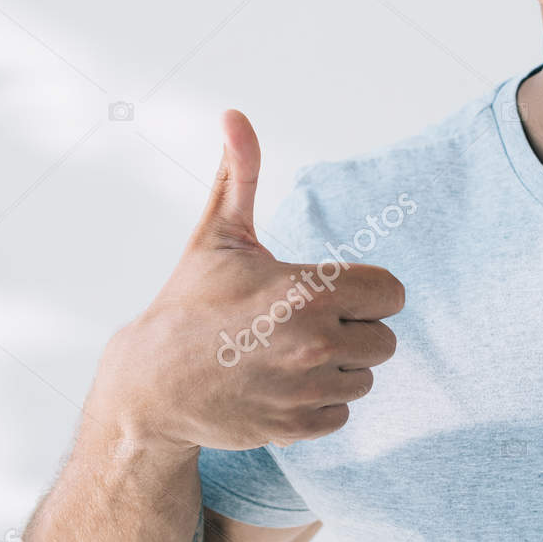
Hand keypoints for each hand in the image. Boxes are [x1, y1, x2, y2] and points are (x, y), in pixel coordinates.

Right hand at [88, 110, 403, 452]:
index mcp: (307, 288)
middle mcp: (314, 341)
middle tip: (306, 325)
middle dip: (355, 330)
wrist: (149, 385)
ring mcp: (305, 389)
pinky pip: (344, 415)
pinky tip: (283, 386)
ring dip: (340, 368)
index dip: (367, 291)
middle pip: (386, 339)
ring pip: (366, 378)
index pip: (393, 293)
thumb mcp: (218, 234)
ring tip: (291, 355)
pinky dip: (320, 405)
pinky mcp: (296, 428)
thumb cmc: (189, 302)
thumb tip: (234, 114)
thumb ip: (241, 173)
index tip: (332, 292)